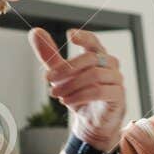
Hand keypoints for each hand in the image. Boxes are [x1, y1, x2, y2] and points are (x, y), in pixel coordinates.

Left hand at [29, 27, 126, 151]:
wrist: (92, 121)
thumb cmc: (80, 94)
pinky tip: (67, 101)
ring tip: (56, 94)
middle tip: (48, 79)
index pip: (93, 41)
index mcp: (97, 56)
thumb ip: (50, 55)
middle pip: (90, 58)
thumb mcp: (60, 74)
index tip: (70, 35)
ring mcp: (116, 80)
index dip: (83, 37)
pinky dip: (79, 96)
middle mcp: (110, 65)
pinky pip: (99, 91)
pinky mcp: (118, 96)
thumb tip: (35, 32)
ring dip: (71, 84)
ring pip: (94, 75)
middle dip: (66, 69)